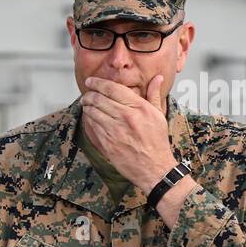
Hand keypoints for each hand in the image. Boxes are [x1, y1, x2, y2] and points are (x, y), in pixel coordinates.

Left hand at [80, 74, 176, 190]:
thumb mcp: (159, 116)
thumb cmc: (157, 142)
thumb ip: (154, 95)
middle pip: (99, 99)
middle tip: (87, 93)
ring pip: (93, 111)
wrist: (154, 168)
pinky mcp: (107, 143)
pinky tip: (89, 117)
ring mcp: (115, 130)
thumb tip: (158, 78)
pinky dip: (88, 119)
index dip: (98, 83)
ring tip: (86, 104)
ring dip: (86, 106)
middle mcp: (126, 117)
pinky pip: (92, 126)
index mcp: (139, 107)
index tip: (91, 81)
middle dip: (89, 94)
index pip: (113, 89)